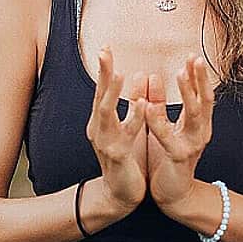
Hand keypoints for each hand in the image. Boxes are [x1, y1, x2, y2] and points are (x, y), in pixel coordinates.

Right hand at [85, 46, 148, 213]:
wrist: (120, 194)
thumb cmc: (126, 158)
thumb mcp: (129, 126)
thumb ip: (134, 101)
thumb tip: (139, 74)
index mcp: (101, 121)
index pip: (101, 90)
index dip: (103, 68)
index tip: (105, 47)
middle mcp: (98, 129)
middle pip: (99, 96)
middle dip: (102, 74)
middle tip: (104, 52)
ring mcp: (105, 142)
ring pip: (106, 113)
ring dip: (113, 93)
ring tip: (119, 73)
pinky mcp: (118, 156)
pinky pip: (126, 134)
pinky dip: (134, 118)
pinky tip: (144, 105)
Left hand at [145, 56, 216, 211]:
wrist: (174, 194)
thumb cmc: (167, 159)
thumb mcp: (164, 126)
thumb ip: (159, 104)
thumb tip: (153, 76)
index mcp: (196, 124)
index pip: (201, 94)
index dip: (198, 75)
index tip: (193, 55)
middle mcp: (199, 132)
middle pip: (204, 100)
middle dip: (200, 78)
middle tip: (195, 58)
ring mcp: (192, 145)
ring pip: (194, 115)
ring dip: (187, 93)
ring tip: (179, 74)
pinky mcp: (179, 157)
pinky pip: (169, 137)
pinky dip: (158, 121)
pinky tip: (148, 107)